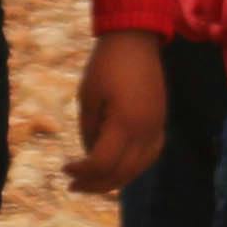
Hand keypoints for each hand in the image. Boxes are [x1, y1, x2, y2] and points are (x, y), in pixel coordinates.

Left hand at [69, 32, 171, 194]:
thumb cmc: (105, 66)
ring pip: (139, 168)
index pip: (103, 163)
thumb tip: (90, 154)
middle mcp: (145, 130)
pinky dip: (134, 167)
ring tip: (94, 181)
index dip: (82, 172)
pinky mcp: (160, 122)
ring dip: (115, 179)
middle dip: (96, 183)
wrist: (136, 40)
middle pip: (122, 172)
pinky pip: (150, 155)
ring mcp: (156, 127)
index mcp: (124, 123)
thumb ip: (89, 130)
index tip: (65, 169)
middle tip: (74, 185)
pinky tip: (119, 167)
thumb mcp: (87, 98)